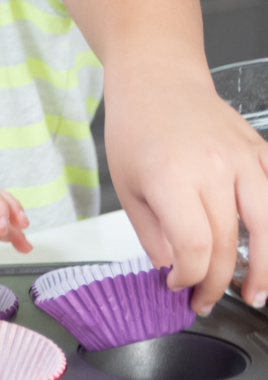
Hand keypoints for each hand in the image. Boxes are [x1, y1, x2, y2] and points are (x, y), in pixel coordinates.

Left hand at [106, 64, 267, 314]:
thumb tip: (171, 271)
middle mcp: (214, 168)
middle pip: (228, 244)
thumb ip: (151, 234)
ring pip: (267, 226)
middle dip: (218, 283)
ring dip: (265, 269)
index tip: (176, 286)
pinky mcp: (259, 151)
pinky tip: (266, 250)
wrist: (157, 79)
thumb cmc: (137, 126)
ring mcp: (243, 159)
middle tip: (206, 301)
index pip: (196, 247)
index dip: (190, 278)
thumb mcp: (127, 186)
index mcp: (174, 178)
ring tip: (256, 294)